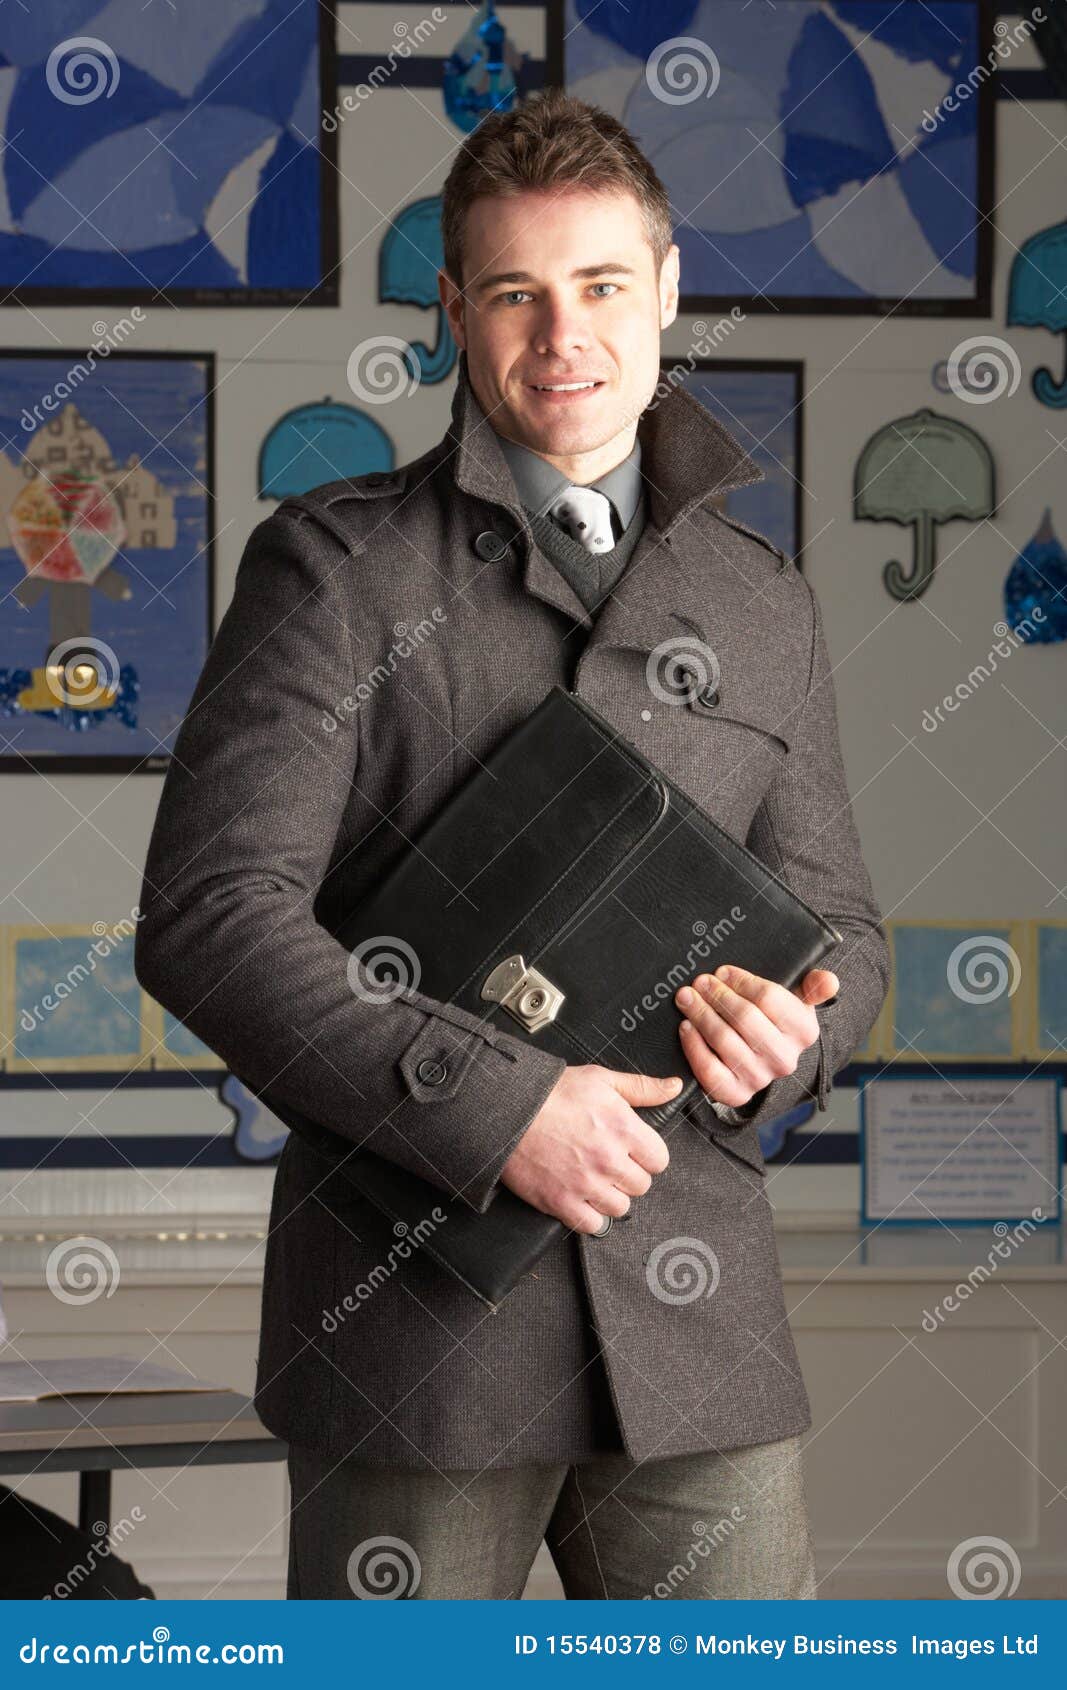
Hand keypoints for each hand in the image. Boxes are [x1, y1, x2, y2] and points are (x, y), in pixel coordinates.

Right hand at [498, 1064, 676, 1233]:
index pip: (659, 1160)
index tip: (632, 1151)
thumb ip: (643, 1087)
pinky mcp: (562, 1202)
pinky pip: (593, 1225)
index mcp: (623, 1128)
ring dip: (610, 1196)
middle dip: (628, 1174)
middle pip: (641, 1185)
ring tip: (593, 1179)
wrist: (507, 1110)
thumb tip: (674, 1087)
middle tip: (608, 1162)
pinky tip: (580, 1197)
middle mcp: (608, 1159)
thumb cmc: (551, 1093)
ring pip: (620, 1207)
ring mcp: (585, 1184)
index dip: (646, 1155)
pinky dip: (589, 1216)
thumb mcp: (601, 1079)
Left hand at [674, 965, 838, 1110]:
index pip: (769, 998)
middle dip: (717, 996)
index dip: (741, 982)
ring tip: (687, 998)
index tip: (722, 971)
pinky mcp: (736, 1094)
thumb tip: (828, 980)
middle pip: (745, 1018)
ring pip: (724, 1040)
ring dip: (700, 1015)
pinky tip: (685, 1027)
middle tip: (700, 981)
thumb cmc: (775, 1020)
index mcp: (805, 1030)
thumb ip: (813, 986)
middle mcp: (785, 1058)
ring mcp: (760, 1078)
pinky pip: (709, 1070)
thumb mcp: (797, 1000)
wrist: (763, 1059)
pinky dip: (694, 1046)